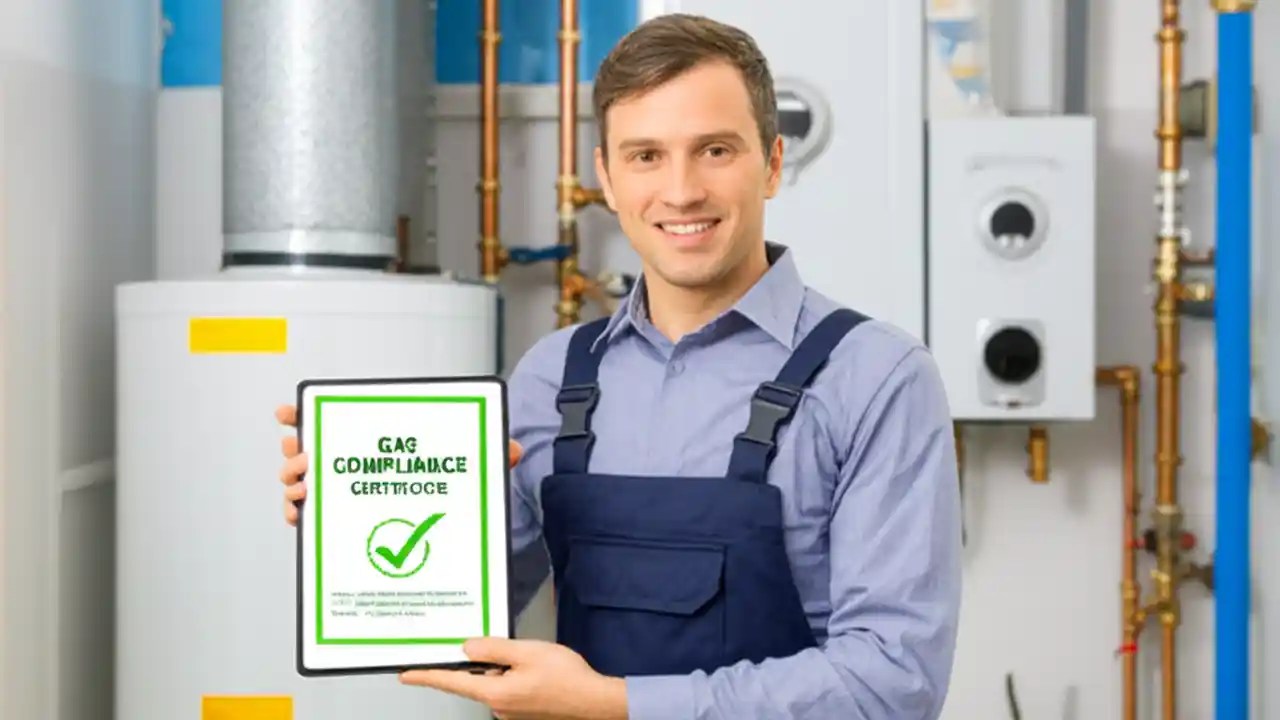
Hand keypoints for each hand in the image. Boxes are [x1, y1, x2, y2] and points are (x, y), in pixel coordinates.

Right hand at [275, 403, 524, 526]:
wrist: (450, 528)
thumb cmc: (453, 486)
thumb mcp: (473, 467)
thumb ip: (493, 454)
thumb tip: (513, 450)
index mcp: (376, 443)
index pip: (334, 421)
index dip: (305, 414)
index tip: (289, 412)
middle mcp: (353, 465)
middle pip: (307, 451)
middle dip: (296, 452)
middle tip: (304, 456)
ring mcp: (344, 495)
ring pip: (302, 484)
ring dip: (293, 483)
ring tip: (304, 489)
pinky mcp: (341, 524)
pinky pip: (310, 520)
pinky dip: (298, 517)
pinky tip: (302, 518)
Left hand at [399, 638, 627, 719]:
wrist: (594, 701)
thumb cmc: (565, 677)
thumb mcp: (527, 652)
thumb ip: (493, 649)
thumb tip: (466, 648)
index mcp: (494, 692)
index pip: (452, 682)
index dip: (427, 676)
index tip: (406, 674)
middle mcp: (498, 706)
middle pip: (475, 680)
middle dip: (482, 662)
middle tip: (507, 650)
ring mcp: (510, 712)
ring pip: (493, 683)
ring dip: (502, 668)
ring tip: (531, 659)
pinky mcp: (522, 711)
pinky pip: (507, 688)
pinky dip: (512, 676)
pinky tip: (533, 668)